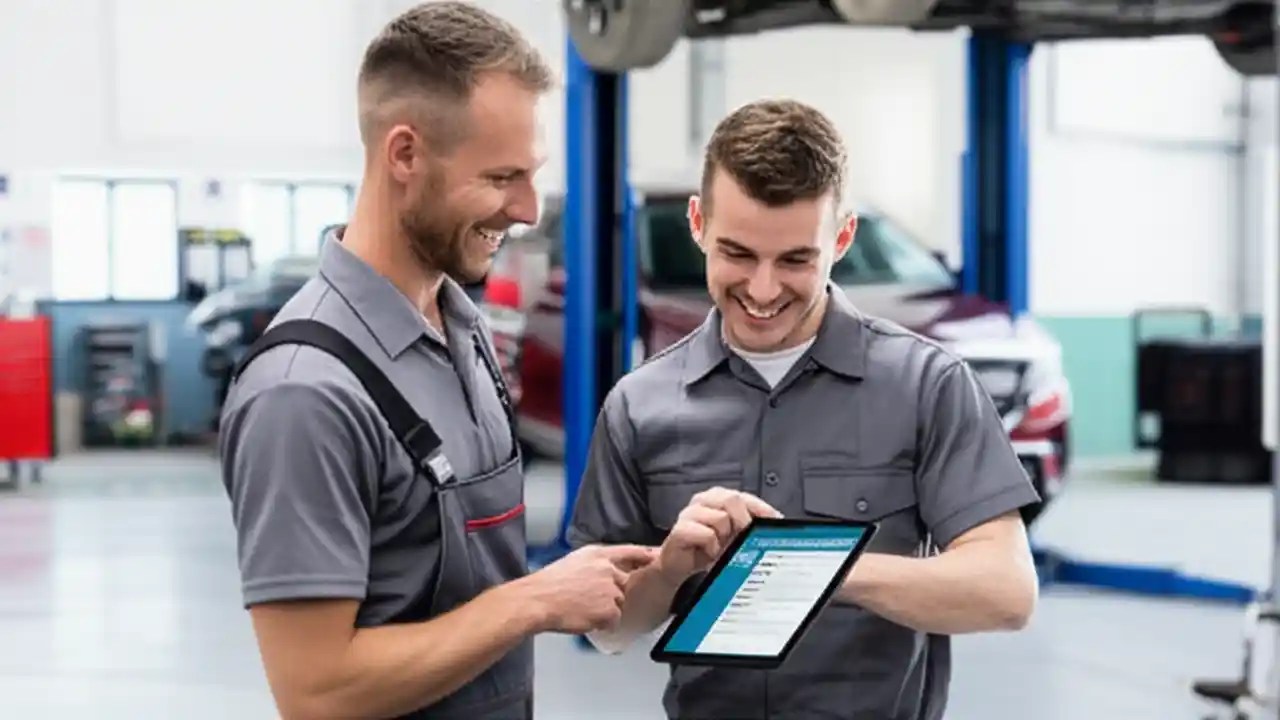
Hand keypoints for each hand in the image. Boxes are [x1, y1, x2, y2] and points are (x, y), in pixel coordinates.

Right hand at [521, 544, 656, 634]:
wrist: (538, 600)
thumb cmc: (549, 583)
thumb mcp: (574, 561)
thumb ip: (595, 563)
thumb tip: (607, 570)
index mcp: (598, 555)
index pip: (630, 552)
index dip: (644, 555)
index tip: (654, 557)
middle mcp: (608, 569)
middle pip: (624, 583)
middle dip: (613, 593)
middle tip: (590, 599)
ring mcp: (610, 590)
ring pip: (618, 603)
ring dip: (606, 609)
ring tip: (582, 608)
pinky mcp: (609, 610)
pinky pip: (613, 620)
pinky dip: (603, 623)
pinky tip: (585, 618)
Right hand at [655, 487, 780, 585]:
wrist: (679, 566)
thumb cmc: (708, 548)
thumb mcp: (733, 536)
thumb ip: (749, 525)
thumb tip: (776, 524)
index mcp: (717, 497)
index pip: (744, 496)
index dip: (762, 509)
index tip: (776, 522)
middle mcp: (703, 500)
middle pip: (732, 499)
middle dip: (744, 521)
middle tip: (745, 538)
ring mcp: (689, 513)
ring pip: (720, 518)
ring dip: (725, 538)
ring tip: (721, 548)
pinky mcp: (679, 529)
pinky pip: (706, 534)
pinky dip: (712, 547)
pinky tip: (710, 553)